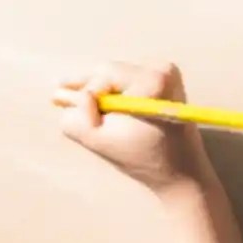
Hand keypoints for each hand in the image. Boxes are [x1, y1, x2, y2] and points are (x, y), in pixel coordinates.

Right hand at [56, 62, 212, 193]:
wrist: (184, 174)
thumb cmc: (145, 160)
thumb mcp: (100, 140)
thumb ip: (75, 118)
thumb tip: (65, 97)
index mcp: (153, 80)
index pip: (103, 75)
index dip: (84, 94)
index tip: (66, 108)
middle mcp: (163, 68)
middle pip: (110, 72)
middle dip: (87, 88)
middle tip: (57, 96)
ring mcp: (168, 72)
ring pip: (117, 76)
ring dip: (100, 91)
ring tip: (75, 100)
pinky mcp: (168, 80)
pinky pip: (129, 81)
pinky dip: (115, 93)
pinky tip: (101, 105)